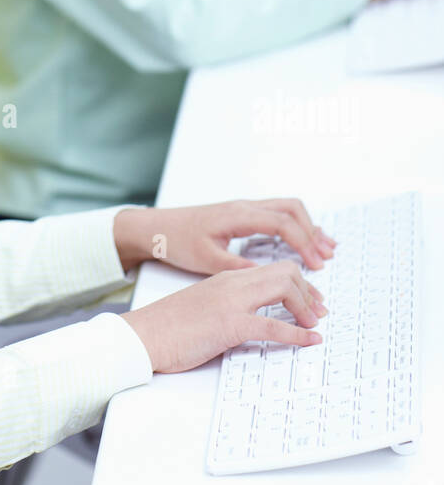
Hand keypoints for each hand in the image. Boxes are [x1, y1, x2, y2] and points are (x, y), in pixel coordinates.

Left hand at [113, 199, 334, 274]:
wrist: (157, 227)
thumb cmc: (178, 240)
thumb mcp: (206, 259)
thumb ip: (237, 268)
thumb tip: (265, 277)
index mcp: (238, 216)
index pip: (282, 223)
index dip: (304, 243)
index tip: (318, 263)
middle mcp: (245, 207)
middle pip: (291, 210)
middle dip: (313, 232)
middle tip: (327, 256)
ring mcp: (244, 208)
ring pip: (286, 209)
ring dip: (307, 227)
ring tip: (325, 249)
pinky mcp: (242, 215)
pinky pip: (276, 214)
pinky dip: (294, 226)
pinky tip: (302, 242)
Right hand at [121, 261, 326, 373]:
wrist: (144, 334)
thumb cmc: (170, 326)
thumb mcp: (206, 307)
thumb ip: (230, 306)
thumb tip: (255, 319)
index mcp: (227, 278)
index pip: (274, 268)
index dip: (299, 282)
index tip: (312, 301)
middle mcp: (232, 284)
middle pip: (285, 272)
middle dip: (309, 290)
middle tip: (319, 312)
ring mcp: (231, 301)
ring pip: (283, 288)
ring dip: (306, 306)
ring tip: (316, 324)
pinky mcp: (228, 324)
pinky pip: (272, 327)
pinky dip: (296, 334)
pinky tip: (309, 341)